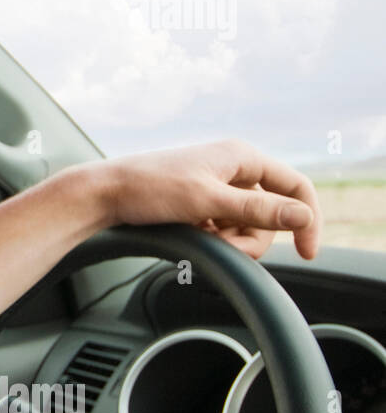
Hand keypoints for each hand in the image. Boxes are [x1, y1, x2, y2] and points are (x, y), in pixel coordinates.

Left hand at [82, 139, 321, 260]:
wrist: (103, 194)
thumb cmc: (149, 190)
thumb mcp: (207, 202)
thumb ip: (257, 211)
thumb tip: (303, 216)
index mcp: (242, 157)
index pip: (296, 187)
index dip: (307, 220)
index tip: (307, 255)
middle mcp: (233, 168)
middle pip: (270, 214)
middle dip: (251, 237)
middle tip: (222, 243)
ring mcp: (216, 186)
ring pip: (246, 226)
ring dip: (230, 240)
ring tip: (200, 236)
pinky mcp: (200, 203)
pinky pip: (224, 228)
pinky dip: (213, 238)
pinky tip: (190, 235)